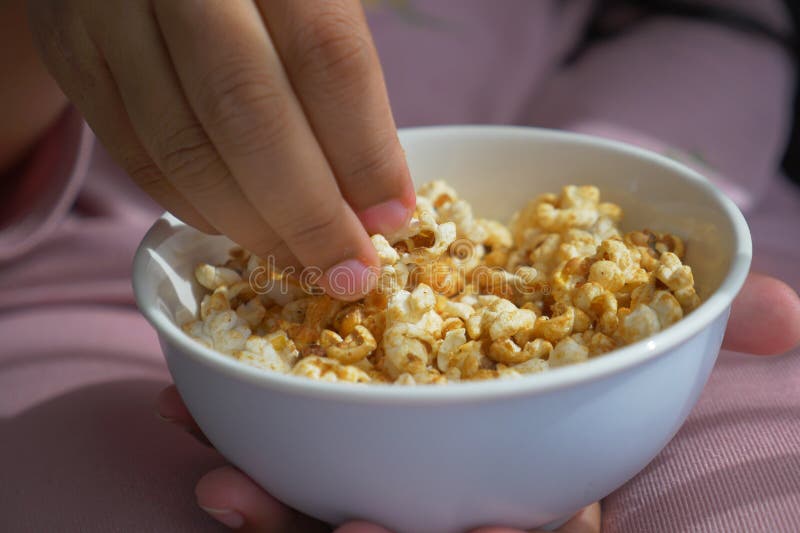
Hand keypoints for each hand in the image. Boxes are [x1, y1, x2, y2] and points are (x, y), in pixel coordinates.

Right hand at [28, 0, 414, 299]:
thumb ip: (339, 77)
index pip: (328, 60)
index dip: (365, 152)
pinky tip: (237, 229)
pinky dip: (193, 206)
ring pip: (184, 147)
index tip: (391, 220)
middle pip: (250, 115)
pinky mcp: (70, 51)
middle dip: (309, 213)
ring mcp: (110, 10)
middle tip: (348, 271)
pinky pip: (134, 153)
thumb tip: (376, 202)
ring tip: (301, 261)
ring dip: (253, 226)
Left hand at [156, 273, 799, 530]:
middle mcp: (460, 493)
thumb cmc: (577, 341)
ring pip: (328, 514)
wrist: (482, 289)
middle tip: (309, 520)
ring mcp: (390, 476)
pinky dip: (243, 456)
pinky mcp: (327, 450)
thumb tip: (786, 314)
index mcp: (536, 481)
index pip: (525, 527)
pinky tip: (202, 429)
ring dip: (271, 508)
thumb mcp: (635, 338)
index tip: (461, 531)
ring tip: (217, 482)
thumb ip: (692, 334)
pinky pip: (280, 473)